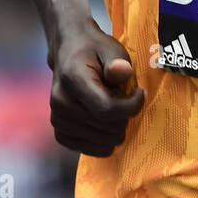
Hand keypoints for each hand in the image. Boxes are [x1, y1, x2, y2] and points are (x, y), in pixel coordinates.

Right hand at [49, 18, 145, 155]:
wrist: (69, 51)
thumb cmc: (95, 50)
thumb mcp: (112, 49)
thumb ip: (118, 62)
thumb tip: (123, 72)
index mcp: (73, 79)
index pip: (108, 109)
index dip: (132, 106)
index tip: (140, 93)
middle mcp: (61, 101)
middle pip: (107, 128)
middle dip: (125, 116)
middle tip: (122, 97)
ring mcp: (57, 118)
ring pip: (100, 140)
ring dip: (114, 128)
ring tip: (111, 106)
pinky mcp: (59, 129)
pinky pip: (86, 147)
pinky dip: (101, 141)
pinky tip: (106, 126)